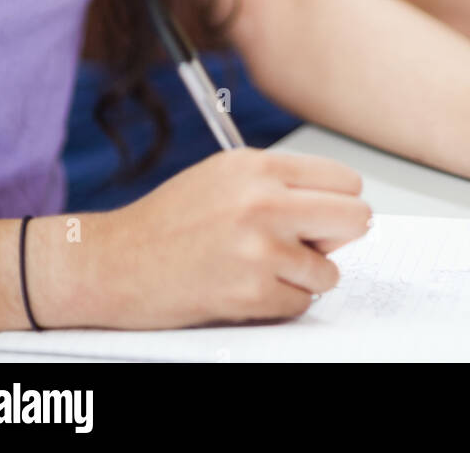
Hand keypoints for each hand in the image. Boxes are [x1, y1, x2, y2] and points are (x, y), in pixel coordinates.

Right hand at [52, 150, 370, 329]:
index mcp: (258, 166)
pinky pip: (300, 304)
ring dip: (305, 276)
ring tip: (266, 267)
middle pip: (354, 219)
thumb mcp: (225, 176)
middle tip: (317, 244)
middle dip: (339, 237)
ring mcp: (258, 250)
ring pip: (329, 271)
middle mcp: (263, 203)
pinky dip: (281, 302)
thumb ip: (280, 184)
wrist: (116, 262)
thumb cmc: (168, 220)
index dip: (341, 201)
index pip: (344, 180)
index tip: (330, 214)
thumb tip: (336, 206)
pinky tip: (249, 288)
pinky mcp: (250, 294)